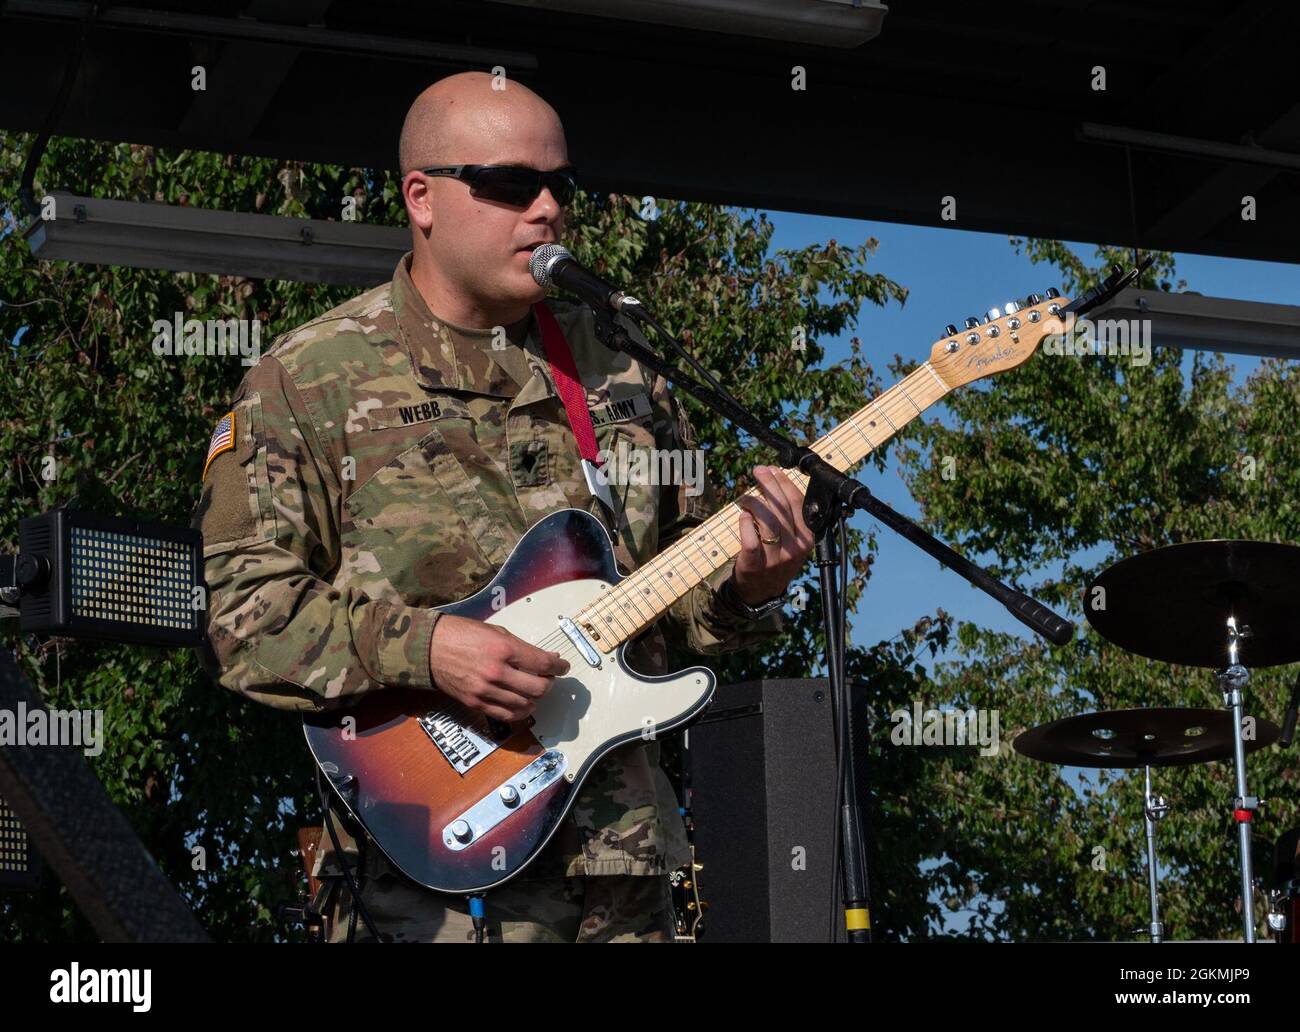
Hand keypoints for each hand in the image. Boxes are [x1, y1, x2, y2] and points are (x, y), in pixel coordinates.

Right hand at [427, 614, 569, 722]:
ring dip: (536, 698)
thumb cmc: (460, 634)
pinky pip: (506, 715)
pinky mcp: (476, 703)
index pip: (543, 663)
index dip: (558, 667)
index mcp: (504, 649)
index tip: (562, 666)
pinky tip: (523, 704)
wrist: (428, 648)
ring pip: (525, 704)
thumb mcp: (495, 632)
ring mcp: (486, 690)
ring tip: (535, 690)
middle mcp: (497, 672)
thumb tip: (545, 659)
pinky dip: (520, 711)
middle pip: (538, 688)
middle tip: (549, 678)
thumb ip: (520, 647)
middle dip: (549, 683)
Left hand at [733, 465, 814, 604]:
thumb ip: (790, 517)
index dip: (785, 483)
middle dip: (770, 484)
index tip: (774, 469)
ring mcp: (775, 557)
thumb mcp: (793, 541)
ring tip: (746, 496)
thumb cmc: (776, 559)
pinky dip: (745, 523)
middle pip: (783, 508)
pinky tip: (743, 515)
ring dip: (755, 502)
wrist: (761, 592)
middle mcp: (795, 547)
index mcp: (807, 538)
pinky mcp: (755, 564)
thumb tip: (777, 483)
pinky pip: (751, 539)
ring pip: (768, 521)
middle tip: (759, 471)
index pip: (799, 503)